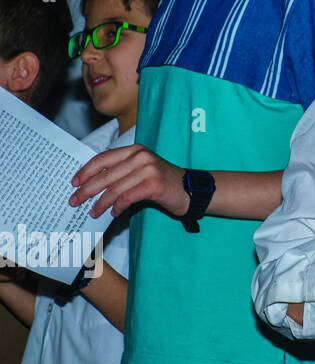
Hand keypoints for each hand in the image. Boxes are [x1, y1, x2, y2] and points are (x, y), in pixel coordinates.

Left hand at [70, 144, 187, 218]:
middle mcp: (141, 157)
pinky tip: (114, 213)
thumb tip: (92, 184)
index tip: (74, 182)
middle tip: (75, 200)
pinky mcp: (153, 185)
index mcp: (135, 150)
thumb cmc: (163, 182)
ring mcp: (148, 170)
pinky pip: (127, 198)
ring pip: (114, 188)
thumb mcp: (142, 169)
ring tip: (93, 212)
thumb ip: (121, 171)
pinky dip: (117, 207)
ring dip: (100, 203)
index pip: (103, 158)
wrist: (191, 189)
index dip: (86, 170)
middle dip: (87, 189)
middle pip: (105, 174)